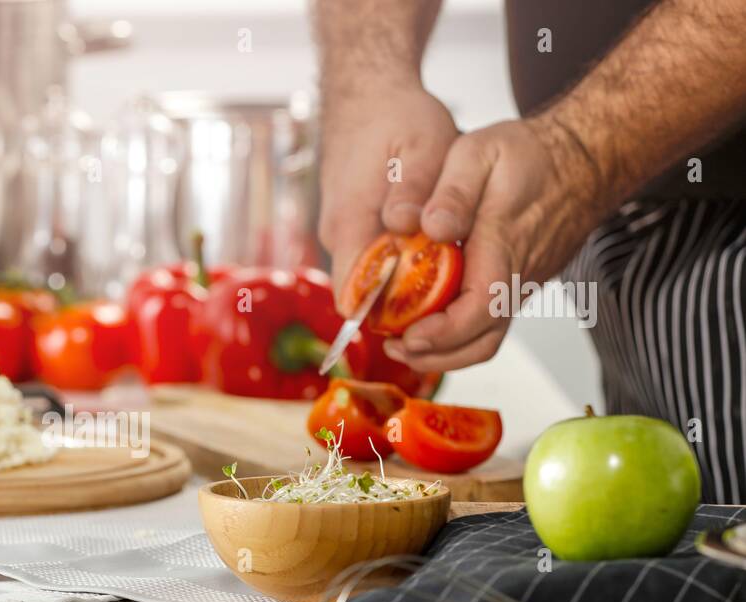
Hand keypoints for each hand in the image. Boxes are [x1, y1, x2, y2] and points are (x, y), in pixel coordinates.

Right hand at [318, 82, 458, 299]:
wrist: (367, 92)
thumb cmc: (396, 115)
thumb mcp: (422, 143)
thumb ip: (415, 188)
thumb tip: (405, 227)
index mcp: (348, 224)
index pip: (355, 297)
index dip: (390, 317)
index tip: (430, 319)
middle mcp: (337, 237)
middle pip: (366, 294)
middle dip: (406, 304)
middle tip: (454, 298)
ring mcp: (343, 233)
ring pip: (373, 276)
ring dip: (407, 281)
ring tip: (449, 271)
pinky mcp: (352, 226)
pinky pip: (375, 257)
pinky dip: (402, 261)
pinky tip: (433, 248)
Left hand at [383, 117, 606, 370]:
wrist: (583, 160)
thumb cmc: (530, 156)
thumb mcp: (480, 154)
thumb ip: (453, 191)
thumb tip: (430, 228)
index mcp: (504, 245)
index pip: (479, 308)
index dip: (441, 333)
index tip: (406, 335)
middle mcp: (516, 276)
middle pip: (481, 341)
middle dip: (434, 354)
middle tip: (393, 345)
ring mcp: (520, 285)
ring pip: (486, 338)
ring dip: (443, 350)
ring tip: (403, 340)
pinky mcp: (517, 286)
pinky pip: (489, 323)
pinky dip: (456, 333)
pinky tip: (425, 318)